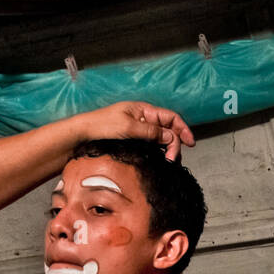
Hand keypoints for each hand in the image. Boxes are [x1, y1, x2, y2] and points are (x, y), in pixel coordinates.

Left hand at [74, 101, 195, 159]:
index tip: (190, 143)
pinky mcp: (135, 142)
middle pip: (169, 131)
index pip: (171, 118)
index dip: (183, 129)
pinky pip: (152, 147)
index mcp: (144, 110)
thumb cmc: (102, 126)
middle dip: (175, 144)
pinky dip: (159, 154)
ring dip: (168, 151)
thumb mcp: (128, 127)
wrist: (82, 135)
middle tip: (173, 160)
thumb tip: (170, 136)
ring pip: (162, 141)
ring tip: (169, 163)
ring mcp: (140, 131)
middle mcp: (144, 120)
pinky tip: (160, 162)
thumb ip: (151, 131)